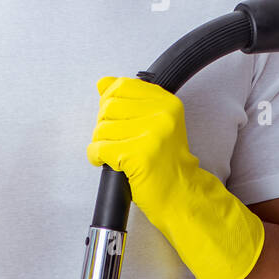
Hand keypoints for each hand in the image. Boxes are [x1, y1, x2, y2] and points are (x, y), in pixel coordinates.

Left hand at [86, 76, 263, 278]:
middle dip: (104, 126)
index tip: (113, 116)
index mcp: (167, 103)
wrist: (182, 195)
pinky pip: (100, 149)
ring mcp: (151, 135)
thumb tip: (102, 83)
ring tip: (114, 154)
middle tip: (115, 140)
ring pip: (101, 129)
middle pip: (108, 107)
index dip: (108, 101)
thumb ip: (129, 101)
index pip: (122, 86)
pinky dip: (97, 157)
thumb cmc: (167, 163)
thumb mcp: (155, 124)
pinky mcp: (139, 155)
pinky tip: (108, 163)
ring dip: (100, 144)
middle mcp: (162, 114)